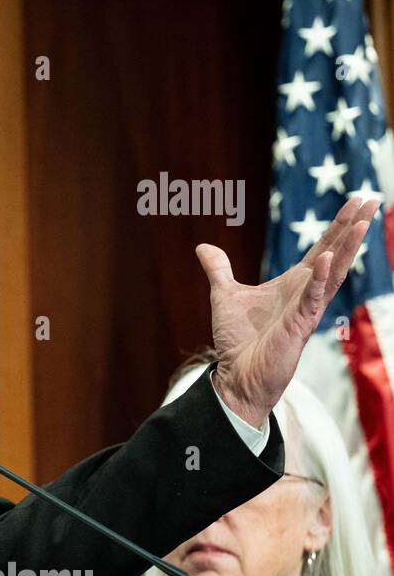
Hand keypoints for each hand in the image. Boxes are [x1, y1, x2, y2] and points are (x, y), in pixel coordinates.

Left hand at [197, 196, 376, 427]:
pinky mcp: (299, 326)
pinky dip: (319, 278)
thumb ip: (218, 270)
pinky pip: (312, 298)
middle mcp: (306, 294)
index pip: (322, 248)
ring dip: (347, 249)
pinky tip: (328, 259)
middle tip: (371, 200)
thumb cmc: (238, 340)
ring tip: (362, 224)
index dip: (338, 226)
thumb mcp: (224, 296)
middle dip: (352, 228)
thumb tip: (203, 247)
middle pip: (335, 254)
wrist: (236, 374)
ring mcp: (306, 310)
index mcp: (294, 284)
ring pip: (333, 274)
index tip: (356, 201)